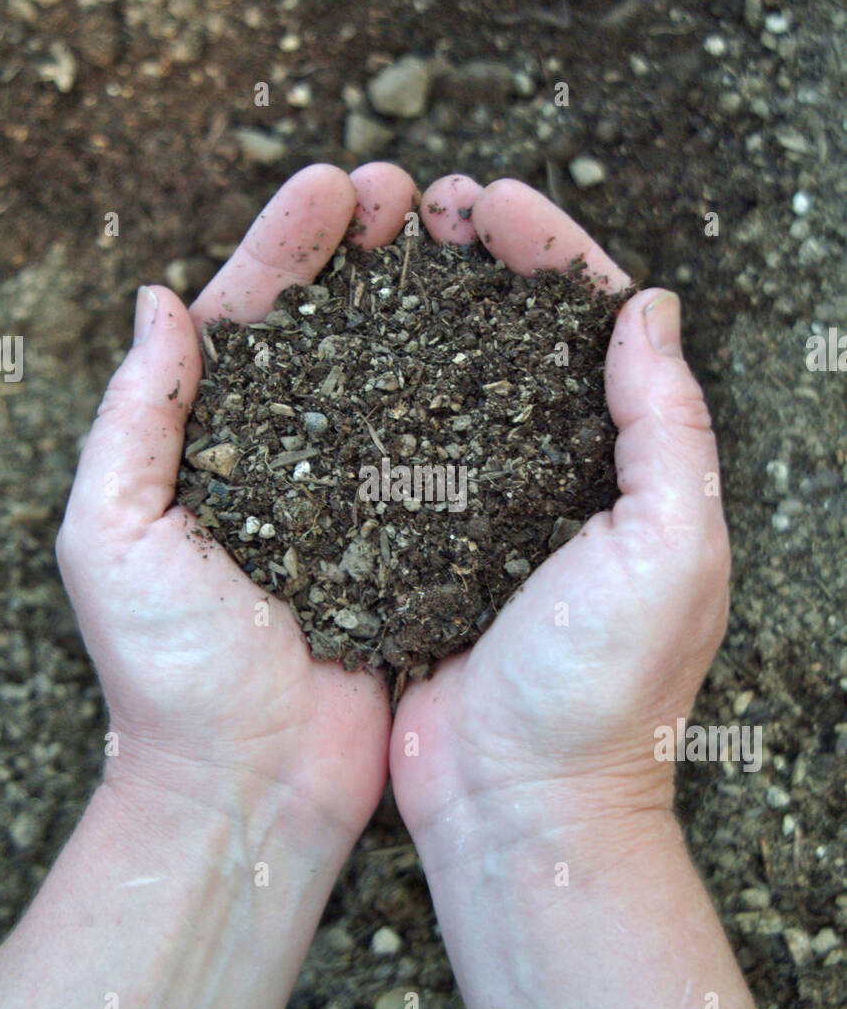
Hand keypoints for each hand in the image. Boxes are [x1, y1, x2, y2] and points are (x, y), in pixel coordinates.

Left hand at [56, 162, 420, 844]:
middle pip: (329, 329)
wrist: (248, 785)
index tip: (335, 183)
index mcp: (206, 445)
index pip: (247, 318)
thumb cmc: (169, 673)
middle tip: (407, 191)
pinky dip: (466, 393)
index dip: (288, 244)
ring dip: (422, 302)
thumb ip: (136, 420)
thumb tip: (162, 301)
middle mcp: (285, 458)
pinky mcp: (407, 542)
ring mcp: (352, 498)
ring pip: (392, 376)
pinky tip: (498, 343)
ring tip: (457, 235)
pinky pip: (439, 453)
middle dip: (364, 252)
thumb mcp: (112, 537)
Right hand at [390, 175, 730, 848]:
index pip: (595, 325)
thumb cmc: (609, 691)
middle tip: (427, 205)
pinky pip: (398, 454)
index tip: (493, 201)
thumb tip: (651, 306)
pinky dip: (375, 394)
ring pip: (452, 382)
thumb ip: (669, 426)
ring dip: (421, 310)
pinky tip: (337, 349)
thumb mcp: (671, 549)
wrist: (521, 807)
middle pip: (517, 338)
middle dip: (478, 262)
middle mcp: (559, 478)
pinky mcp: (422, 549)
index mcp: (629, 468)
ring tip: (378, 251)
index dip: (550, 250)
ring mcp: (486, 513)